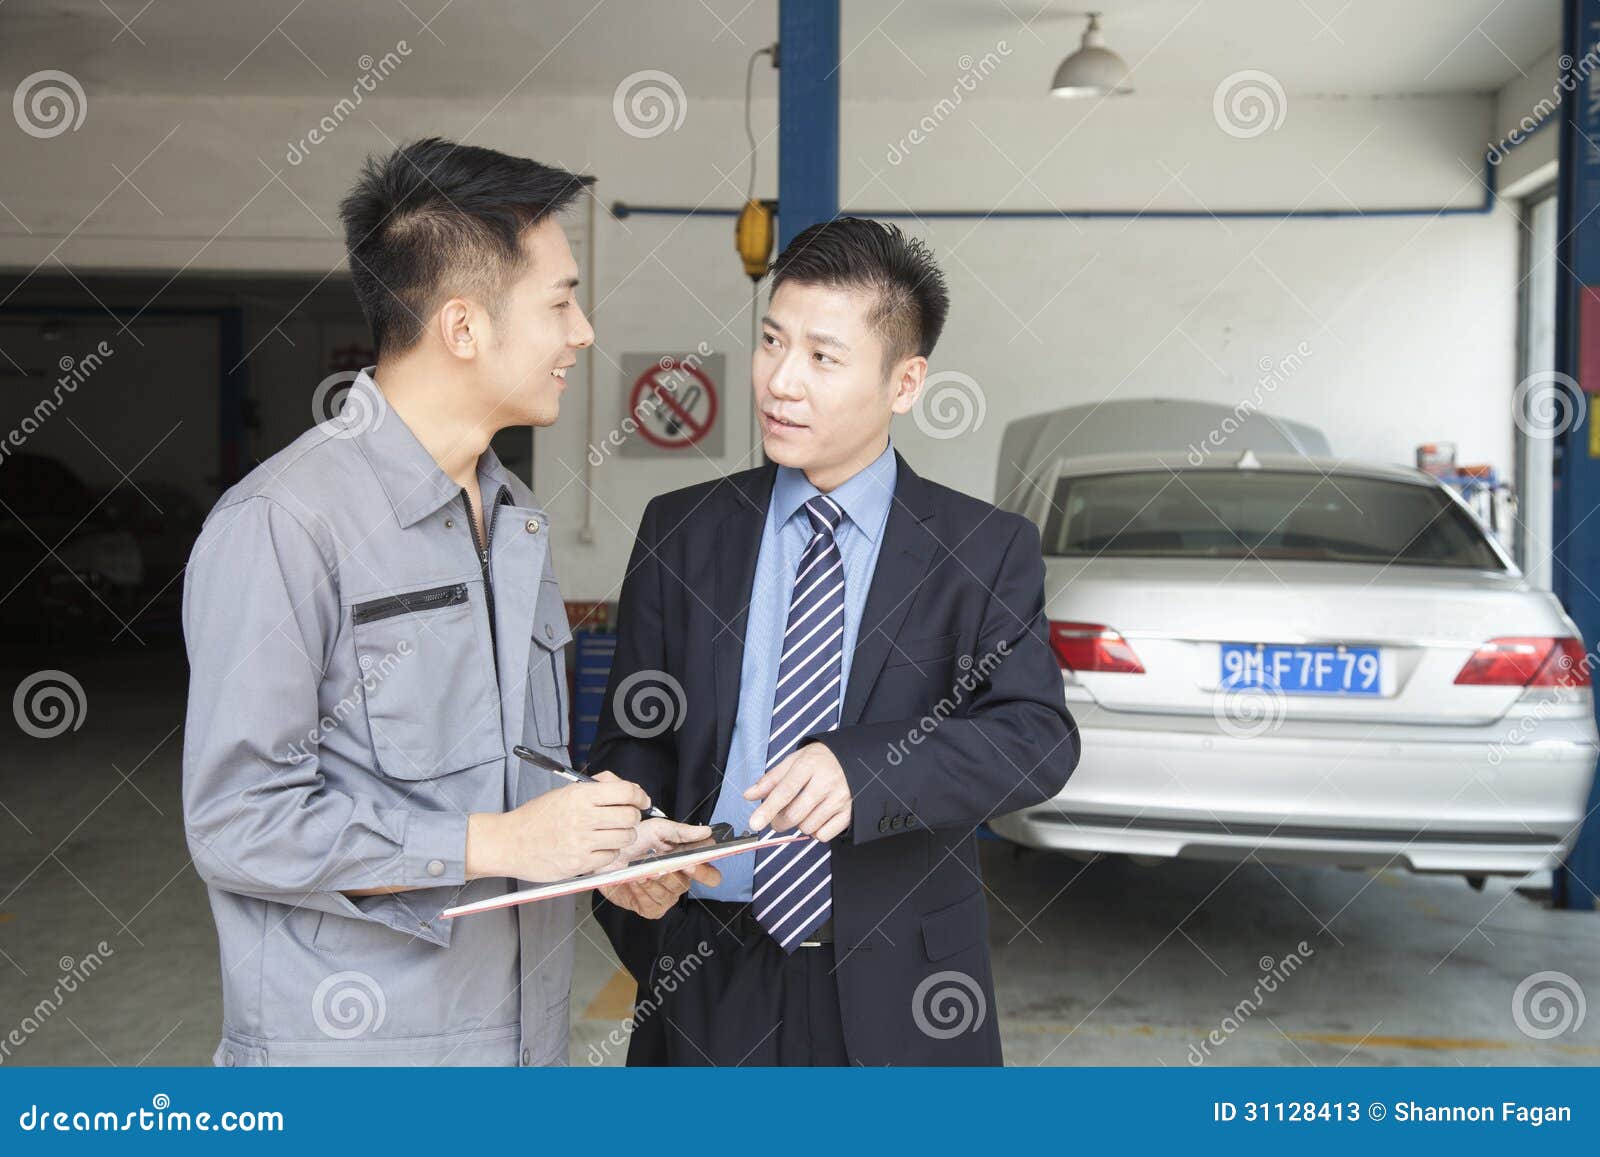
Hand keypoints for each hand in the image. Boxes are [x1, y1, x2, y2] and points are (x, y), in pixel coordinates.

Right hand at [467, 776, 650, 882]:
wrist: (508, 842)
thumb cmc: (536, 817)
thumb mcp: (564, 792)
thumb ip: (596, 787)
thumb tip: (627, 789)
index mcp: (580, 795)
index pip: (626, 791)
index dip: (640, 796)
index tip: (642, 801)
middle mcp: (583, 817)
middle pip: (630, 817)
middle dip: (633, 817)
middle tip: (624, 819)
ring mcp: (582, 842)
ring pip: (625, 838)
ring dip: (623, 836)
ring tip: (609, 834)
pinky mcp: (579, 863)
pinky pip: (611, 857)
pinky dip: (609, 853)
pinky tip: (596, 848)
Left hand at [596, 811, 721, 919]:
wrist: (606, 854)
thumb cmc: (634, 841)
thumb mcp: (658, 829)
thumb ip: (682, 832)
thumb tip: (706, 832)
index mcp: (687, 864)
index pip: (711, 876)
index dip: (704, 873)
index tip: (690, 864)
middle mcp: (680, 882)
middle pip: (684, 885)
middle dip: (669, 874)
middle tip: (656, 864)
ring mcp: (666, 897)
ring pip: (666, 894)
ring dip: (651, 880)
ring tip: (639, 869)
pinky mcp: (650, 908)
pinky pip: (651, 904)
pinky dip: (641, 891)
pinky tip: (633, 880)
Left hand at [745, 742, 851, 840]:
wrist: (857, 759)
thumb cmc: (821, 760)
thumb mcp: (795, 761)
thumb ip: (771, 779)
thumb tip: (749, 795)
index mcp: (809, 765)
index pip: (785, 790)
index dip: (768, 809)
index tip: (755, 823)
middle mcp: (826, 782)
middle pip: (795, 814)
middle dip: (779, 822)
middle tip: (777, 818)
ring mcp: (840, 798)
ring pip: (808, 827)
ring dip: (799, 825)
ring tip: (803, 811)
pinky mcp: (850, 813)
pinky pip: (824, 835)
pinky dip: (816, 832)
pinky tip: (817, 818)